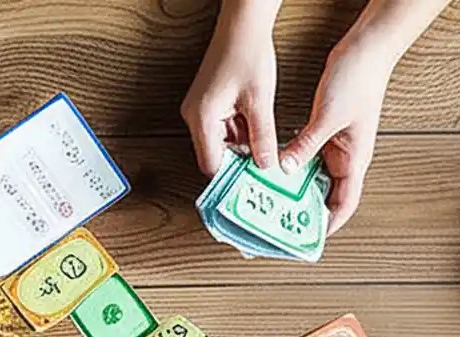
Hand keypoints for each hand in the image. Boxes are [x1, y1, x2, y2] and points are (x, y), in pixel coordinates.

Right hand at [182, 0, 280, 174]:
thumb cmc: (246, 53)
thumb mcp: (261, 101)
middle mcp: (194, 115)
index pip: (211, 164)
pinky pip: (223, 127)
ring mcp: (200, 109)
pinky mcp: (209, 103)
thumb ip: (262, 138)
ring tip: (264, 147)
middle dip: (239, 162)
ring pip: (221, 142)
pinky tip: (258, 129)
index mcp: (202, 118)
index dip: (230, 179)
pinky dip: (240, 131)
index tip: (248, 188)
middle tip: (261, 171)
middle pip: (215, 154)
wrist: (242, 25)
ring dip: (242, 145)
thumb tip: (265, 164)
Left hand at [279, 36, 396, 234]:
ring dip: (297, 188)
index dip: (328, 225)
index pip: (345, 205)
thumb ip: (306, 145)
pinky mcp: (326, 131)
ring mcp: (337, 145)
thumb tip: (286, 168)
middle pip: (327, 195)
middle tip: (282, 222)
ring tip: (273, 199)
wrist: (366, 49)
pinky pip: (308, 156)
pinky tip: (275, 168)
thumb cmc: (358, 80)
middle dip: (307, 211)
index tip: (308, 239)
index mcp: (356, 160)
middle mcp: (347, 157)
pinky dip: (294, 164)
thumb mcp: (327, 117)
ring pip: (315, 176)